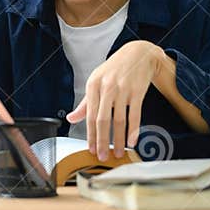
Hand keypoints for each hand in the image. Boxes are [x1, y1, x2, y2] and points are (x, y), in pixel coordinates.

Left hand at [66, 40, 161, 160]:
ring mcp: (122, 89)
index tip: (91, 150)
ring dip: (119, 139)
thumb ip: (85, 103)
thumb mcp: (96, 81)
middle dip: (102, 141)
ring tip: (119, 153)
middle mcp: (106, 87)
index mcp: (93, 85)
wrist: (138, 53)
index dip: (90, 135)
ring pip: (119, 120)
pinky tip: (132, 141)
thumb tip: (71, 118)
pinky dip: (134, 130)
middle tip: (103, 156)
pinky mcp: (137, 91)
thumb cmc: (114, 70)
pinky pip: (135, 114)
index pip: (89, 116)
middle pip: (102, 120)